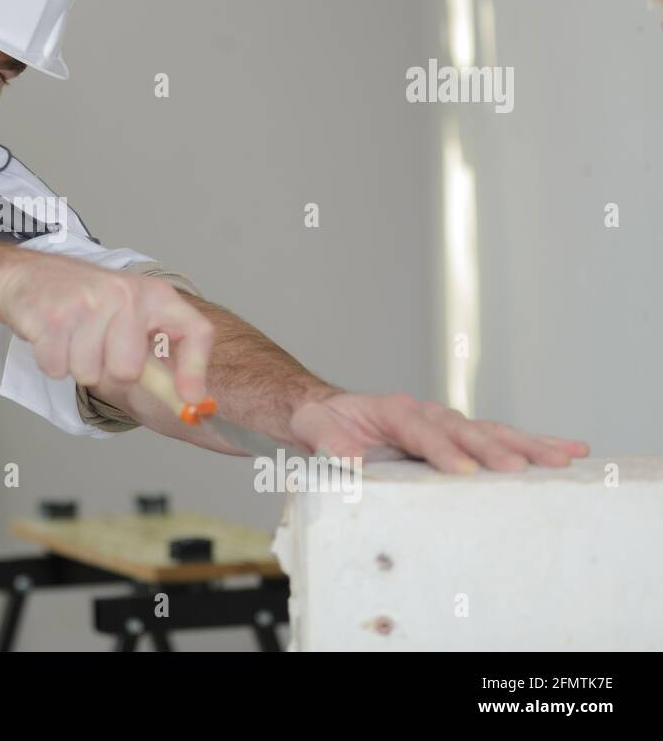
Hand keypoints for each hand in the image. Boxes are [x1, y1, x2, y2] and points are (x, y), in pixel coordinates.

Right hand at [0, 256, 214, 403]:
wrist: (26, 275)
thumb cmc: (82, 301)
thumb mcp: (128, 316)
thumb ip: (156, 356)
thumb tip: (191, 402)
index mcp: (153, 294)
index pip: (195, 331)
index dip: (195, 370)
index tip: (191, 400)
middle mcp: (125, 293)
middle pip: (128, 371)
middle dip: (108, 372)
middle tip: (96, 347)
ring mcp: (88, 302)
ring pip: (88, 374)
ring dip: (75, 365)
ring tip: (71, 336)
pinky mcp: (52, 315)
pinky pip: (57, 369)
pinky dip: (51, 361)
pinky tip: (51, 335)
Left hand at [289, 392, 590, 472]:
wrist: (327, 412)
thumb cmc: (320, 422)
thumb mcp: (311, 428)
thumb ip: (328, 441)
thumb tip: (351, 459)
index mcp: (392, 410)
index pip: (421, 430)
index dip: (442, 450)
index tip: (463, 470)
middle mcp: (426, 413)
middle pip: (465, 429)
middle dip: (494, 448)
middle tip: (522, 468)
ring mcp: (446, 424)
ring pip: (492, 432)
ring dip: (528, 445)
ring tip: (567, 457)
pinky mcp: (458, 439)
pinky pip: (498, 440)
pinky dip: (532, 445)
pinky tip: (568, 453)